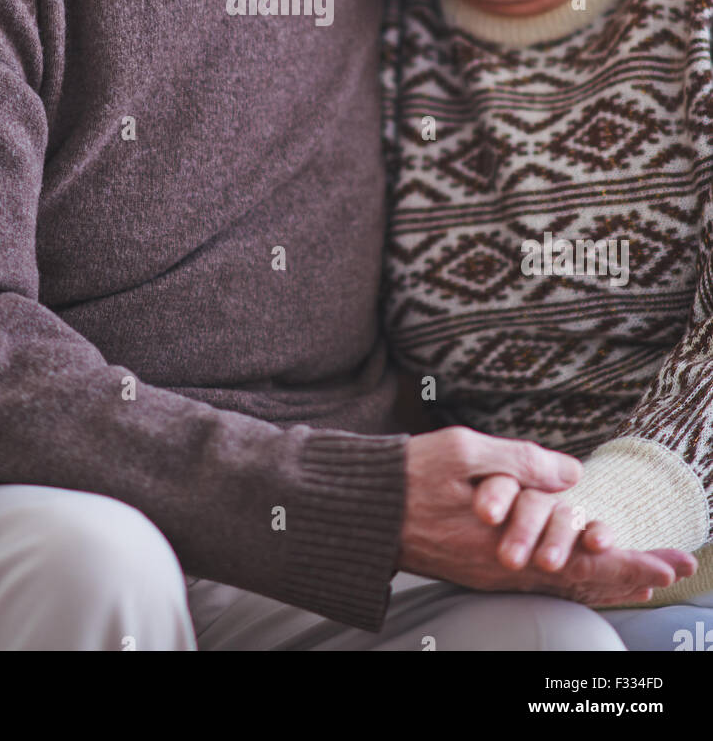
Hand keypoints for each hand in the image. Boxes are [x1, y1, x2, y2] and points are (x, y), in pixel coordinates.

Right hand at [398, 427, 696, 605]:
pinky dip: (570, 576)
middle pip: (579, 580)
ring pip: (559, 583)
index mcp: (504, 544)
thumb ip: (521, 461)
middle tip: (674, 570)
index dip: (628, 563)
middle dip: (629, 574)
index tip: (668, 563)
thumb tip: (572, 474)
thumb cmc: (407, 473)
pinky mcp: (476, 567)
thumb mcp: (465, 450)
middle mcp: (500, 568)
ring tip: (642, 576)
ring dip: (604, 577)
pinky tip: (582, 568)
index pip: (581, 561)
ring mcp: (488, 571)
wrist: (358, 509)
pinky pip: (535, 579)